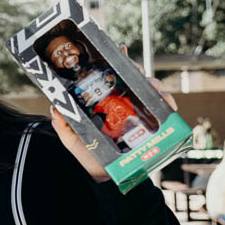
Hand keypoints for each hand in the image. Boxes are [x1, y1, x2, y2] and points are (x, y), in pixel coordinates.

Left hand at [51, 45, 177, 181]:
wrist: (105, 176)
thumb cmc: (88, 154)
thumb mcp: (72, 138)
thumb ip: (63, 124)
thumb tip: (55, 107)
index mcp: (103, 100)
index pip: (111, 75)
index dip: (116, 59)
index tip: (120, 48)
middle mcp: (122, 102)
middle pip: (134, 78)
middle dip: (138, 70)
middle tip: (137, 71)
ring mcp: (137, 112)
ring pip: (150, 90)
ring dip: (155, 86)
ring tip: (156, 89)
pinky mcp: (150, 125)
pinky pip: (163, 111)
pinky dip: (167, 105)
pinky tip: (168, 105)